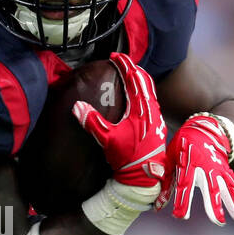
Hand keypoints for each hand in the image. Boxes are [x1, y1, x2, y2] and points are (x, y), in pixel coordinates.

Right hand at [72, 52, 167, 204]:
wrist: (146, 178)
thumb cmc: (128, 158)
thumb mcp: (107, 140)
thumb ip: (92, 122)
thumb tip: (77, 106)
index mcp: (141, 108)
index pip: (134, 78)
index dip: (125, 65)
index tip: (116, 56)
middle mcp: (152, 109)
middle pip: (145, 80)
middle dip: (133, 69)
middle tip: (122, 63)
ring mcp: (156, 117)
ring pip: (149, 90)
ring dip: (139, 81)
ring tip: (129, 77)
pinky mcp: (156, 125)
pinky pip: (151, 100)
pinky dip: (143, 92)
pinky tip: (137, 99)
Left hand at [156, 114, 233, 225]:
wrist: (208, 126)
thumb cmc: (184, 144)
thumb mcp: (171, 157)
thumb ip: (165, 181)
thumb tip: (156, 207)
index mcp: (188, 162)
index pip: (184, 184)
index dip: (182, 200)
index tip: (180, 216)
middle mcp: (207, 166)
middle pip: (212, 188)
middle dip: (215, 205)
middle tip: (219, 222)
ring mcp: (220, 169)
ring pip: (229, 189)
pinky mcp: (229, 172)